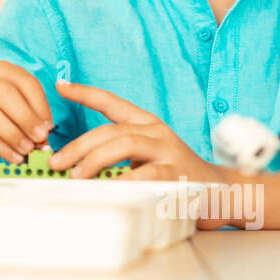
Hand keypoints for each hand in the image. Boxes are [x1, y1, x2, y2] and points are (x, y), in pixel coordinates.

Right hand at [0, 61, 52, 165]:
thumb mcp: (15, 116)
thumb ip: (30, 122)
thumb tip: (45, 139)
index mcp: (1, 71)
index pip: (25, 81)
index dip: (40, 104)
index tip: (49, 126)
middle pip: (4, 92)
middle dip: (26, 117)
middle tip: (40, 137)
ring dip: (12, 133)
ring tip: (26, 150)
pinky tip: (13, 157)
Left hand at [52, 78, 224, 183]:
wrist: (223, 194)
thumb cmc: (178, 176)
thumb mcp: (148, 157)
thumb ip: (120, 155)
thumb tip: (77, 164)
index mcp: (147, 124)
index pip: (112, 103)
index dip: (86, 92)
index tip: (61, 84)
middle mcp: (157, 132)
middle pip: (110, 130)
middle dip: (78, 145)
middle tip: (56, 161)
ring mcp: (168, 151)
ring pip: (124, 144)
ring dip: (94, 160)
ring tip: (75, 176)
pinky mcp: (176, 174)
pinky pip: (143, 175)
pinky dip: (121, 182)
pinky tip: (105, 190)